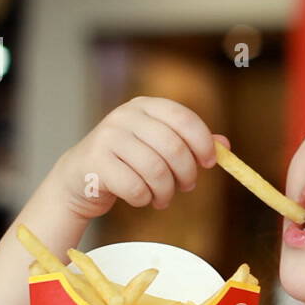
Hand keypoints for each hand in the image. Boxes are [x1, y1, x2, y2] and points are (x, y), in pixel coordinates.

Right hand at [49, 96, 227, 219]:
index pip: (183, 118)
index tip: (209, 163)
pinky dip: (144, 199)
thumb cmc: (128, 162)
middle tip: (187, 186)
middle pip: (173, 147)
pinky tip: (141, 198)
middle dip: (186, 173)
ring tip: (163, 198)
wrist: (80, 178)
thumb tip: (225, 145)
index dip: (202, 142)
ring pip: (155, 170)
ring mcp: (106, 137)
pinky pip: (134, 187)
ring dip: (166, 191)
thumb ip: (191, 143)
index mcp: (145, 105)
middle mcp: (124, 116)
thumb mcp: (158, 146)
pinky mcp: (95, 162)